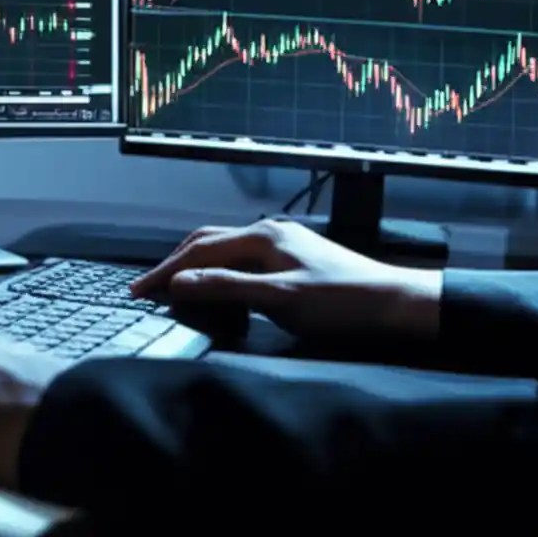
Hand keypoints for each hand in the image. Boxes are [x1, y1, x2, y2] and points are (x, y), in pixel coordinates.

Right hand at [132, 219, 442, 339]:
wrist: (398, 305)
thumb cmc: (344, 302)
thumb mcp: (280, 300)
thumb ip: (227, 290)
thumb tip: (180, 282)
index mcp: (261, 237)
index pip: (198, 251)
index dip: (165, 272)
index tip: (139, 291)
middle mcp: (268, 232)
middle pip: (206, 242)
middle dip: (174, 263)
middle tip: (149, 289)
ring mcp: (282, 243)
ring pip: (223, 249)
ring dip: (195, 266)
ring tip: (174, 288)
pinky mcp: (293, 258)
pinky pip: (241, 258)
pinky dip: (218, 272)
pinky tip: (218, 289)